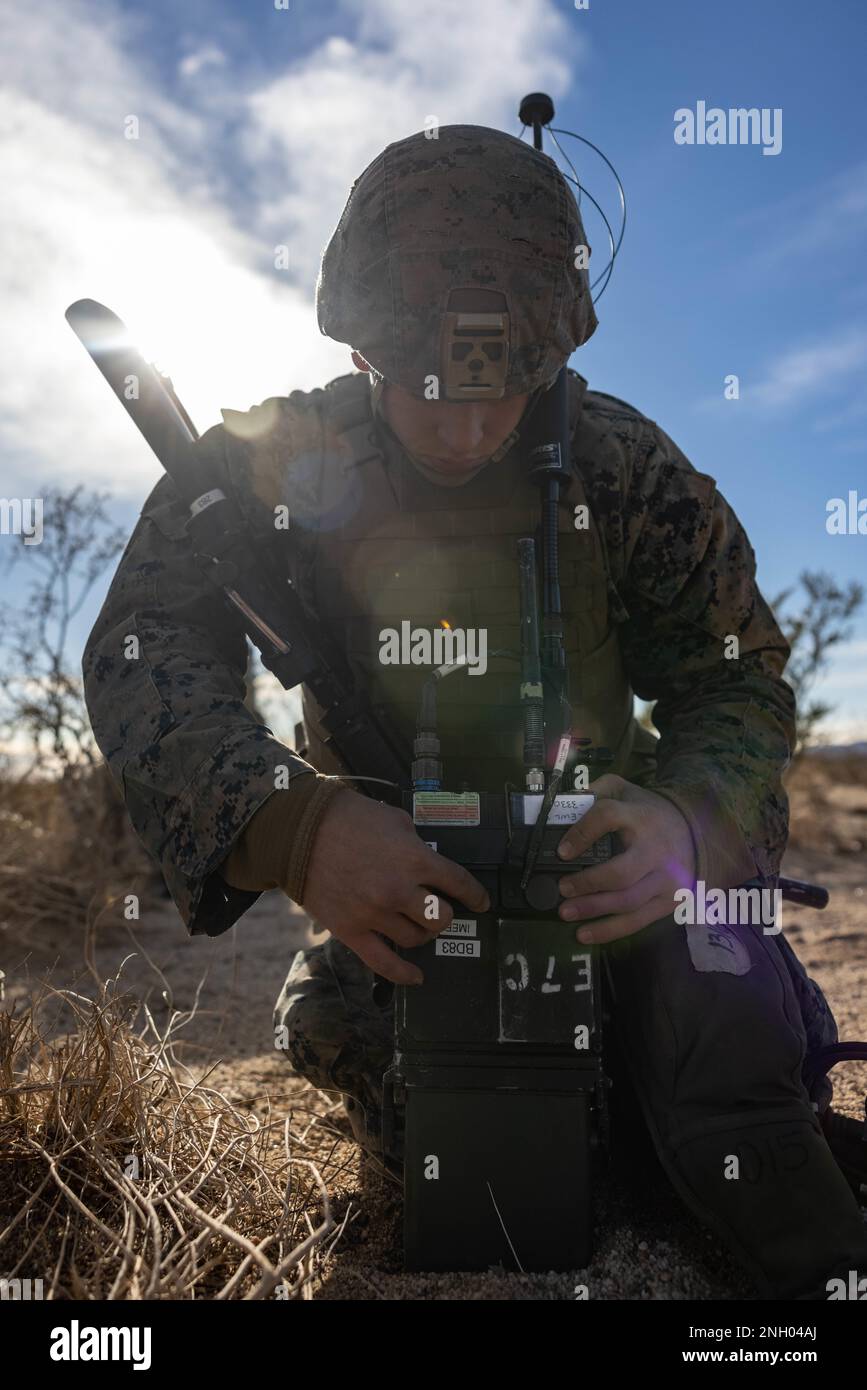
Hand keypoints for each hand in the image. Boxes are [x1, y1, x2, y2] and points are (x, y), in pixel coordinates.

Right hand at [303, 788, 489, 984]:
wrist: (301, 832)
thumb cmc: (350, 818)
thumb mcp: (395, 820)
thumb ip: (416, 844)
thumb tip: (426, 863)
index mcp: (416, 860)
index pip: (459, 884)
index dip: (475, 895)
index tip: (481, 901)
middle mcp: (400, 891)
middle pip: (441, 918)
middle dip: (445, 914)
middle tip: (439, 909)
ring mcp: (375, 915)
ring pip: (416, 939)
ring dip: (423, 934)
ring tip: (420, 927)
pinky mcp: (352, 931)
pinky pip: (384, 962)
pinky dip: (404, 974)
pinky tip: (417, 977)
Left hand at [556, 774, 696, 944]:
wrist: (697, 834)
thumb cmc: (648, 813)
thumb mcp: (625, 791)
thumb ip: (596, 791)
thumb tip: (562, 804)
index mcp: (640, 816)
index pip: (608, 818)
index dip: (582, 833)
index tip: (562, 851)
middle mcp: (656, 849)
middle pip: (621, 873)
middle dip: (588, 883)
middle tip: (562, 888)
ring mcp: (666, 879)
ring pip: (628, 901)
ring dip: (594, 910)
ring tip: (565, 912)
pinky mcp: (669, 902)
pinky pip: (637, 921)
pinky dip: (609, 930)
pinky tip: (584, 934)